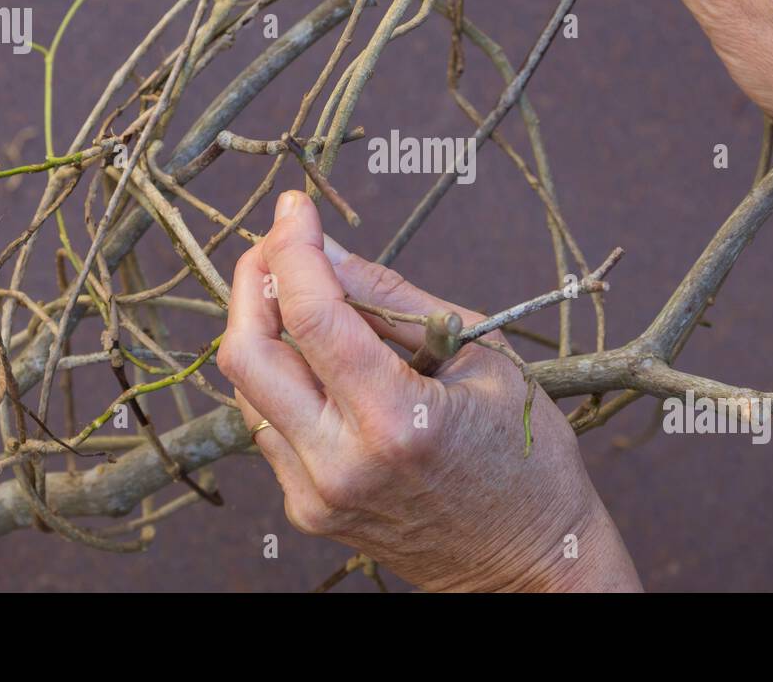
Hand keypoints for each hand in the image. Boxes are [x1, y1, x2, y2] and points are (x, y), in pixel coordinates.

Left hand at [218, 190, 640, 591]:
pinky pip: (267, 423)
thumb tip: (323, 248)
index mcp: (398, 422)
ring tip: (302, 289)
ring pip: (247, 387)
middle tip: (280, 240)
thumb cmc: (525, 457)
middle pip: (248, 352)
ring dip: (261, 324)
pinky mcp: (307, 509)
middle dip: (253, 279)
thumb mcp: (478, 357)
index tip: (295, 205)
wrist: (525, 567)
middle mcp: (342, 464)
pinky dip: (280, 373)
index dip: (294, 246)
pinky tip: (314, 352)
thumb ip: (390, 300)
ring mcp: (316, 495)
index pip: (313, 316)